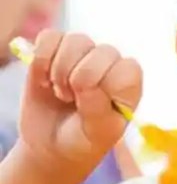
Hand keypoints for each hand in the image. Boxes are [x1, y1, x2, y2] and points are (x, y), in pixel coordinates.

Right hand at [20, 30, 140, 170]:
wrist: (51, 146)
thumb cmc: (83, 141)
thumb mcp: (98, 135)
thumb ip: (98, 110)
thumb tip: (87, 84)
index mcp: (129, 82)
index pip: (125, 66)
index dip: (100, 83)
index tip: (88, 104)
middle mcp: (110, 64)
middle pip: (98, 50)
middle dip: (76, 78)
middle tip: (70, 99)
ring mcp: (82, 55)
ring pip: (74, 40)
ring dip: (58, 69)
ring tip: (60, 91)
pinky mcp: (55, 51)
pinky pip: (48, 37)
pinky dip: (40, 59)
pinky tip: (43, 80)